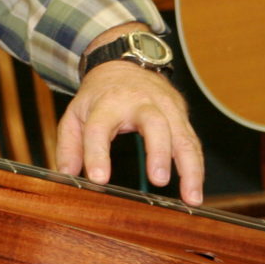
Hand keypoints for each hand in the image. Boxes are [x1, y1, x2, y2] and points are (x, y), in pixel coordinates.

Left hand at [55, 59, 203, 204]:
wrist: (125, 65)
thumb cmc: (100, 95)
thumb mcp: (76, 113)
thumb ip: (69, 144)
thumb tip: (66, 175)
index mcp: (108, 102)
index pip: (100, 127)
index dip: (98, 153)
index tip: (98, 179)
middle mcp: (140, 102)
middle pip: (154, 124)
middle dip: (158, 152)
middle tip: (158, 180)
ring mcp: (165, 107)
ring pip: (182, 136)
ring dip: (190, 169)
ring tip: (190, 198)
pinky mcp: (181, 116)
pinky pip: (193, 144)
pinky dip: (197, 169)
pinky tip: (196, 192)